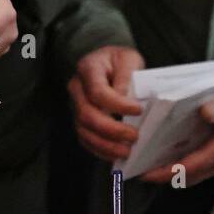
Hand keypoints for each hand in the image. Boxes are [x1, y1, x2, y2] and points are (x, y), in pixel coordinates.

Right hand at [68, 45, 143, 162]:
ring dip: (106, 145)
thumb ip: (127, 77)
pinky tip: (116, 154)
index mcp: (88, 68)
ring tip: (127, 151)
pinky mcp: (80, 120)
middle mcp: (76, 88)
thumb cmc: (120, 61)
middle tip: (134, 136)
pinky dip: (100, 150)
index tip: (138, 110)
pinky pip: (85, 139)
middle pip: (87, 114)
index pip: (98, 92)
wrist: (108, 63)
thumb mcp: (129, 59)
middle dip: (111, 130)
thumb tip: (126, 100)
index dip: (117, 105)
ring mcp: (75, 105)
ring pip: (84, 130)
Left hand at [142, 90, 213, 184]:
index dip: (166, 172)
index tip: (144, 172)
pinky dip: (179, 167)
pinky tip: (165, 154)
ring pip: (189, 175)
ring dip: (169, 173)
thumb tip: (203, 112)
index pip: (189, 168)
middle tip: (136, 168)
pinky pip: (195, 169)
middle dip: (161, 175)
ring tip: (145, 162)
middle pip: (184, 177)